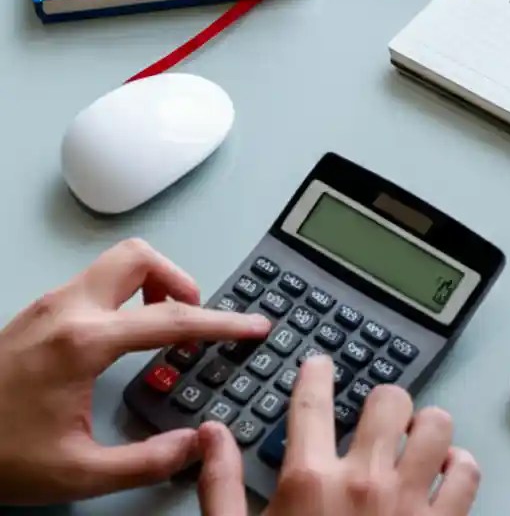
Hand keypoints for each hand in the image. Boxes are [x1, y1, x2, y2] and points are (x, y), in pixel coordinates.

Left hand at [0, 239, 272, 504]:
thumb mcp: (79, 473)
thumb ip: (147, 461)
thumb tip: (195, 446)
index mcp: (83, 343)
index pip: (172, 318)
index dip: (223, 322)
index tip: (253, 325)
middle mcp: (65, 312)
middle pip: (138, 259)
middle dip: (178, 279)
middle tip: (195, 316)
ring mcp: (46, 308)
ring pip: (113, 266)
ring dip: (150, 286)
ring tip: (164, 327)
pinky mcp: (35, 316)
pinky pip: (92, 285)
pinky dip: (122, 298)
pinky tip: (125, 338)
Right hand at [198, 356, 479, 515]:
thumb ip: (220, 486)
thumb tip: (211, 434)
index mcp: (308, 481)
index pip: (312, 402)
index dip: (317, 373)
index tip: (321, 363)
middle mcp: (364, 481)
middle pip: (388, 401)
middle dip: (384, 402)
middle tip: (379, 416)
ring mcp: (409, 502)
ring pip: (437, 426)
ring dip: (428, 428)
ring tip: (417, 440)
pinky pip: (468, 474)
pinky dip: (461, 467)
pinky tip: (446, 474)